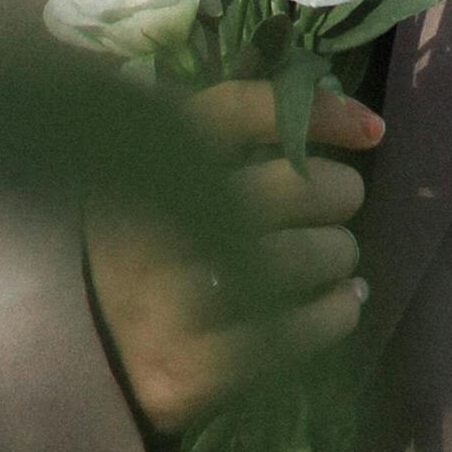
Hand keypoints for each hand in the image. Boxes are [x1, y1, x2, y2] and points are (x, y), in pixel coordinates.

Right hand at [85, 82, 379, 433]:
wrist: (79, 367)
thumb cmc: (134, 253)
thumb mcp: (144, 179)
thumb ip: (212, 134)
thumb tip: (310, 84)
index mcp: (137, 167)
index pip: (238, 111)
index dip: (316, 112)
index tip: (373, 128)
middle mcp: (152, 227)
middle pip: (293, 186)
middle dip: (339, 193)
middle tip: (338, 206)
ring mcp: (172, 301)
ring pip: (309, 256)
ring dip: (339, 255)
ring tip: (335, 259)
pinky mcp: (194, 367)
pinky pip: (302, 328)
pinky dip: (338, 311)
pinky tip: (341, 303)